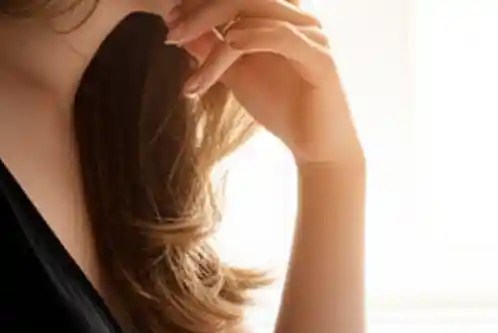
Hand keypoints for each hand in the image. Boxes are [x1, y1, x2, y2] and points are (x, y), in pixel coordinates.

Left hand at [165, 0, 362, 166]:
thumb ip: (213, 49)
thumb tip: (181, 28)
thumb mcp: (236, 74)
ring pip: (256, 12)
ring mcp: (313, 36)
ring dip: (213, 26)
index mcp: (284, 17)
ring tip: (184, 44)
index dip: (201, 2)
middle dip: (201, 9)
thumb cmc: (283, 109)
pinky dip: (251, 37)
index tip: (171, 21)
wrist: (316, 147)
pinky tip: (227, 44)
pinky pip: (282, 36)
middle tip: (172, 31)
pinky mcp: (320, 59)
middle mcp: (301, 19)